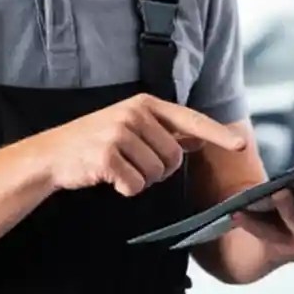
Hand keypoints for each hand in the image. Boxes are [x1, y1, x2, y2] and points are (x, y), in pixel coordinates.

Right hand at [38, 93, 246, 196]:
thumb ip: (165, 131)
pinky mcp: (107, 156)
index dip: (217, 134)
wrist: (53, 154)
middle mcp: (135, 114)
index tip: (240, 145)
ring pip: (156, 173)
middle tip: (134, 164)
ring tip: (119, 168)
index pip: (190, 119)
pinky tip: (108, 178)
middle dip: (160, 170)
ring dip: (140, 179)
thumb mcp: (131, 126)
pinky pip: (135, 185)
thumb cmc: (95, 142)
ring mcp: (120, 133)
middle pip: (174, 157)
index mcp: (145, 104)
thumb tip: (201, 137)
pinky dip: (125, 189)